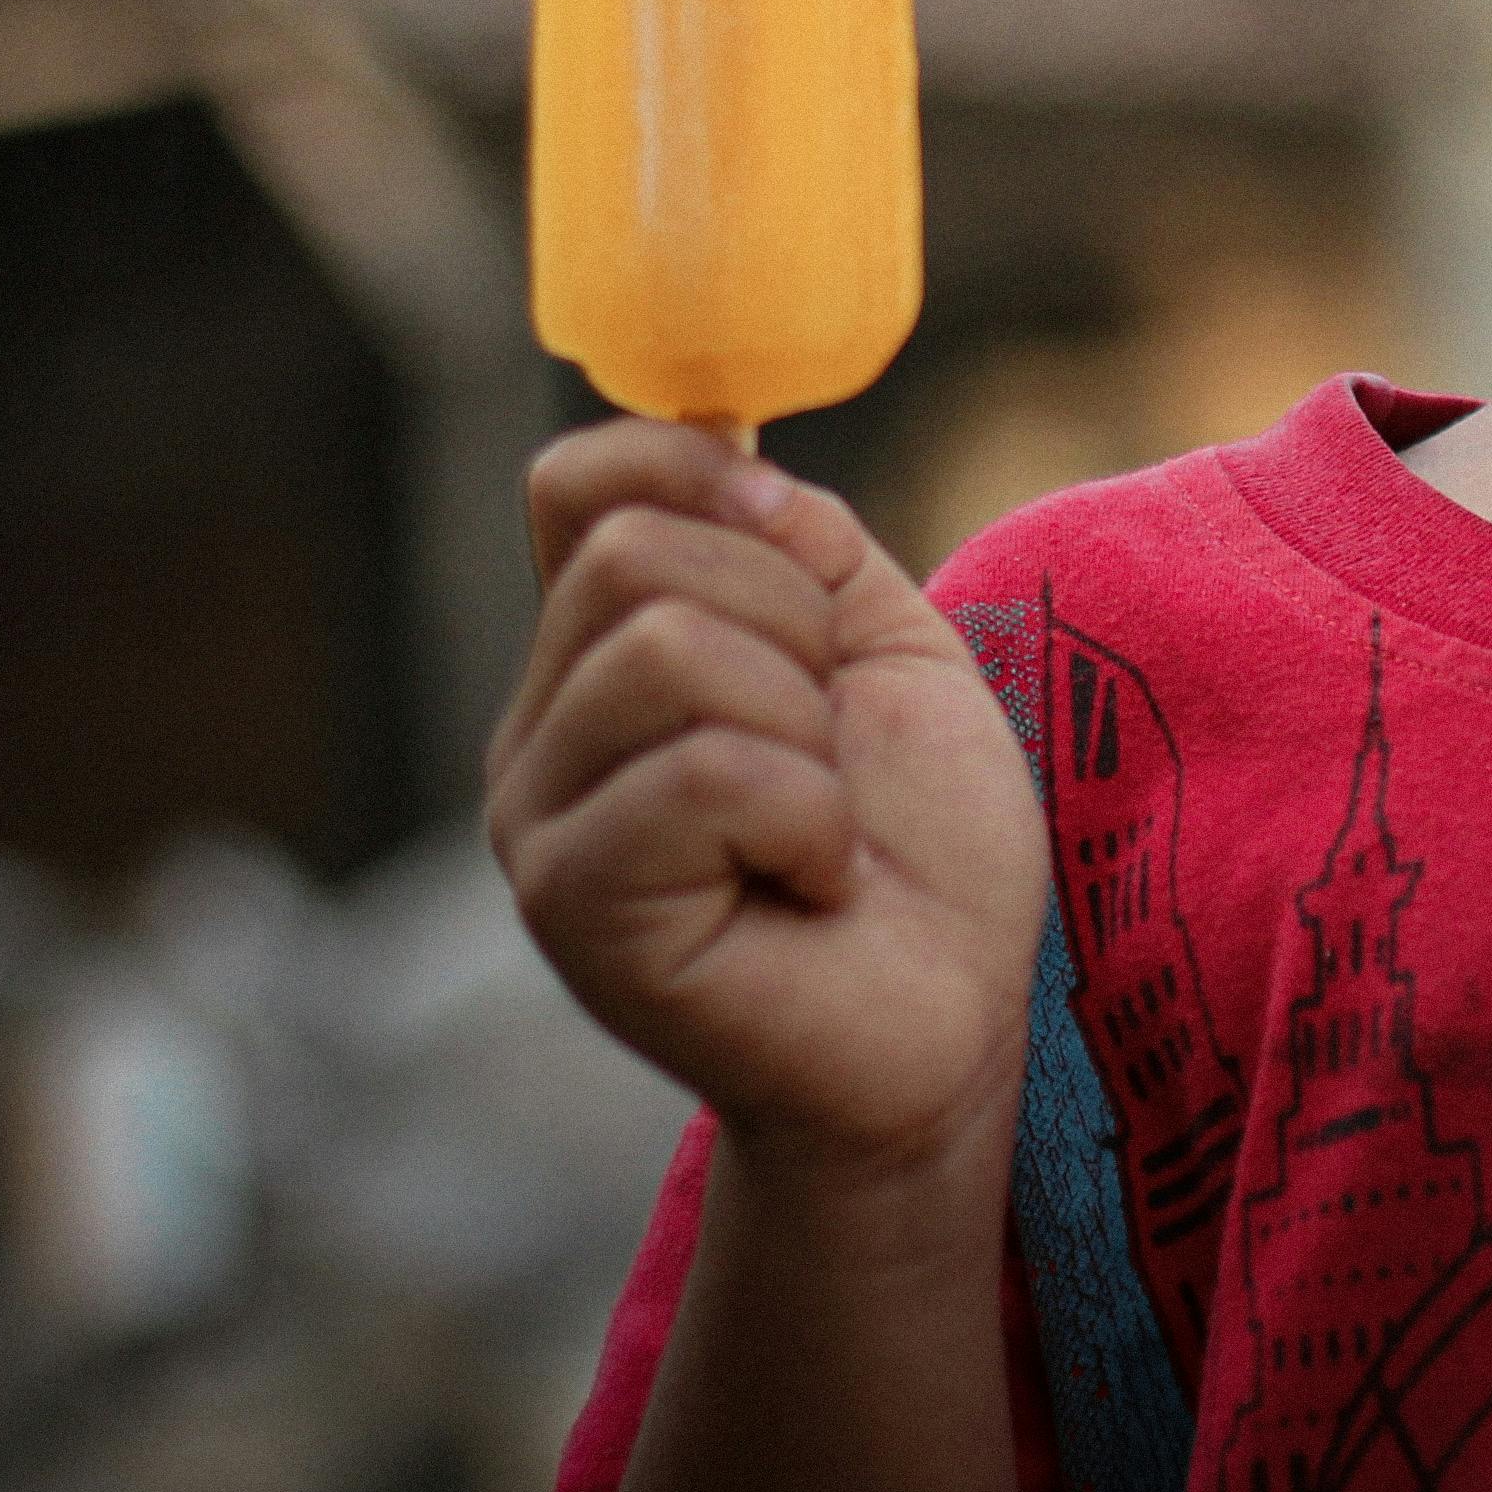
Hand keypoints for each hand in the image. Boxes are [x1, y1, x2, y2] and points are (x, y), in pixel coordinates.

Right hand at [485, 422, 1047, 1179]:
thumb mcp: (889, 651)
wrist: (949, 1025)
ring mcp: (542, 821)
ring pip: (665, 649)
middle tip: (832, 738)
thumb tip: (729, 465)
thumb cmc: (922, 852)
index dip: (689, 470)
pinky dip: (806, 817)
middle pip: (634, 552)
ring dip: (802, 727)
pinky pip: (702, 773)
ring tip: (821, 821)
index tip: (802, 545)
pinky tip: (813, 884)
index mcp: (608, 657)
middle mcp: (545, 733)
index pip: (574, 484)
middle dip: (795, 621)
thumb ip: (806, 545)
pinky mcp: (571, 905)